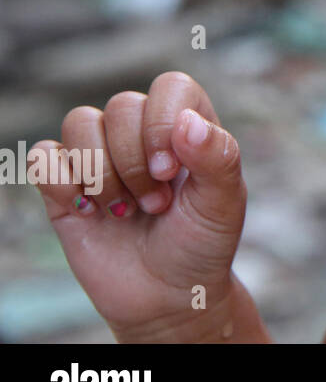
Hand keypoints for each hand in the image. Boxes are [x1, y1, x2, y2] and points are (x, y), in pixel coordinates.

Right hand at [30, 71, 247, 340]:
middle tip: (156, 204)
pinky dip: (63, 184)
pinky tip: (87, 212)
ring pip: (80, 121)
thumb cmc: (202, 243)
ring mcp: (102, 155)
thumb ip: (218, 157)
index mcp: (187, 125)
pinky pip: (44, 156)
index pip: (170, 87)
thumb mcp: (224, 203)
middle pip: (122, 105)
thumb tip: (188, 120)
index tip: (171, 172)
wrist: (166, 295)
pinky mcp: (66, 183)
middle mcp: (142, 131)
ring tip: (125, 211)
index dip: (164, 123)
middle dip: (137, 163)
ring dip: (102, 174)